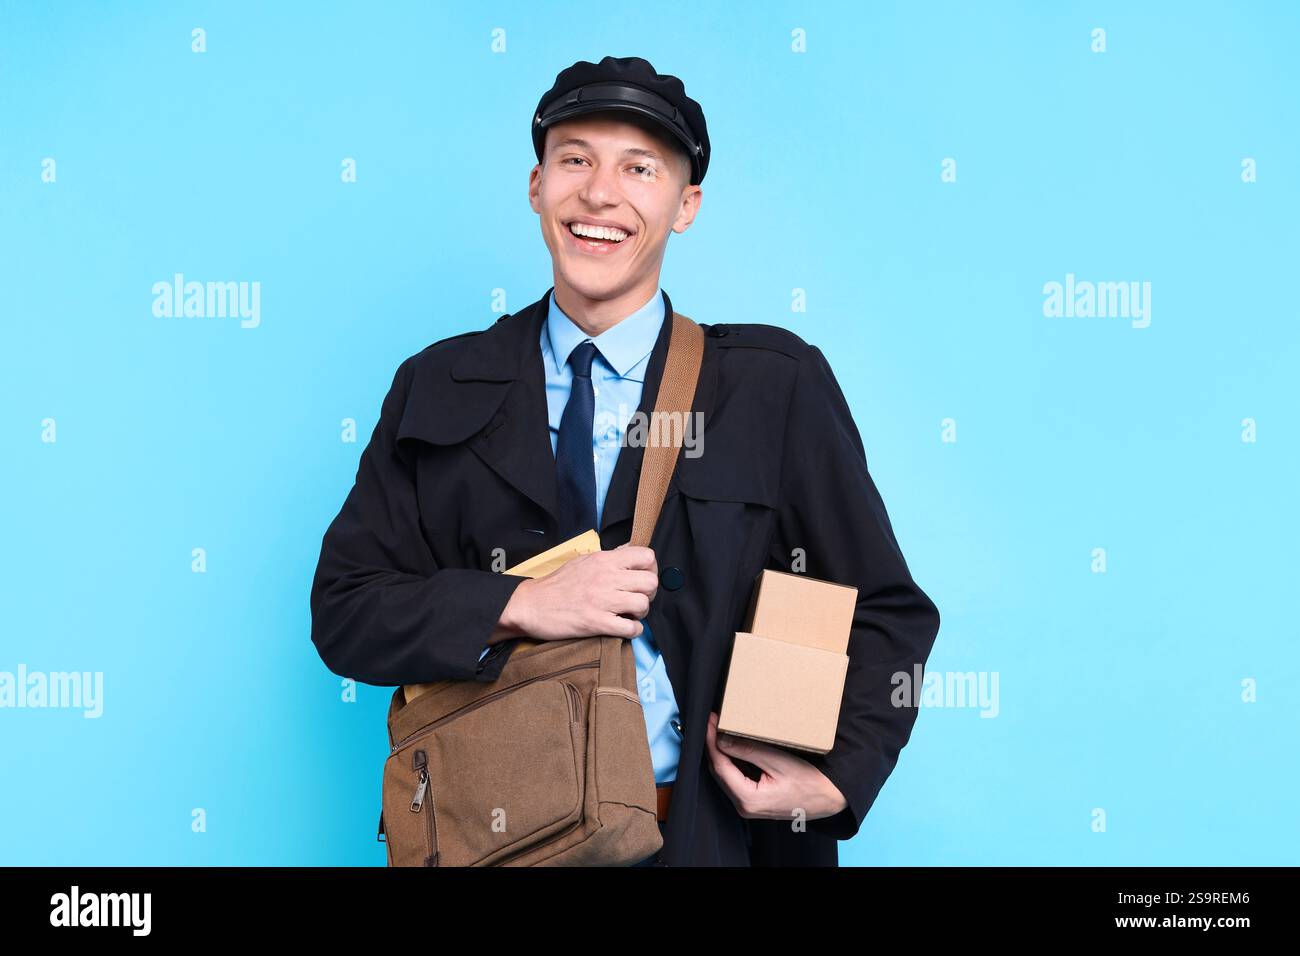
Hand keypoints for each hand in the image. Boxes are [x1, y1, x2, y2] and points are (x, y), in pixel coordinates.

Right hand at [498, 543, 658, 640]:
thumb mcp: (583, 560)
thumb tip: (630, 551)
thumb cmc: (557, 584)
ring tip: (629, 614)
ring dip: (641, 613)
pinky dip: (632, 631)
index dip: (650, 568)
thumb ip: (608, 557)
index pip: (646, 556)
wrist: (531, 605)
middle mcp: (606, 577)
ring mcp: (602, 600)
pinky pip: (630, 628)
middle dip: (649, 593)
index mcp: (604, 560)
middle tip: (637, 599)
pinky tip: (623, 628)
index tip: (642, 578)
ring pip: (643, 604)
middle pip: (651, 582)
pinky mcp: (596, 623)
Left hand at [705, 711, 847, 823]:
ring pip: (726, 776)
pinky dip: (732, 762)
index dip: (711, 742)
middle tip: (712, 723)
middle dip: (714, 746)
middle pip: (719, 772)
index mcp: (748, 799)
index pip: (720, 766)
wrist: (829, 799)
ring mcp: (749, 806)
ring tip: (718, 731)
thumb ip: (748, 751)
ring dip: (721, 754)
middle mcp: (744, 806)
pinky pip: (735, 780)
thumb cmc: (809, 782)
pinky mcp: (754, 801)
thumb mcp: (778, 762)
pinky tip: (732, 747)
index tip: (709, 722)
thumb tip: (721, 740)